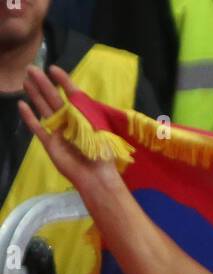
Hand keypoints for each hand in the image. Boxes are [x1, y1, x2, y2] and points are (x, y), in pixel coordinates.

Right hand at [18, 63, 122, 195]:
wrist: (95, 176)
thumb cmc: (100, 152)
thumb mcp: (96, 126)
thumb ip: (84, 109)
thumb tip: (74, 93)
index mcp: (84, 116)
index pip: (72, 94)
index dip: (63, 81)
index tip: (53, 69)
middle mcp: (70, 122)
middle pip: (54, 98)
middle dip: (43, 83)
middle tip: (31, 68)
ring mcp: (59, 132)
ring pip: (44, 109)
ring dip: (35, 95)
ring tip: (26, 80)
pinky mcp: (50, 144)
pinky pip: (38, 128)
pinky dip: (29, 117)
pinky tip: (21, 105)